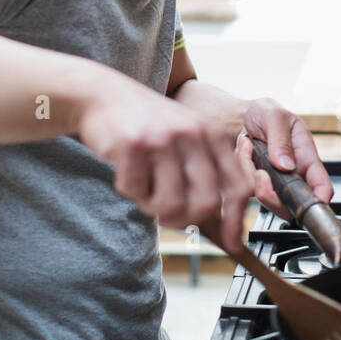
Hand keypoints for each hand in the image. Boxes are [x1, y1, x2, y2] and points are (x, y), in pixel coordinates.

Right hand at [74, 71, 254, 251]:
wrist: (102, 95)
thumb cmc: (146, 124)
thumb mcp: (185, 138)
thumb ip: (205, 174)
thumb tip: (224, 226)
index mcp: (211, 135)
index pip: (237, 186)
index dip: (236, 220)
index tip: (232, 243)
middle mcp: (192, 134)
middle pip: (205, 203)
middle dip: (185, 220)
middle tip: (166, 215)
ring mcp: (163, 138)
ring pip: (170, 204)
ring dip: (152, 207)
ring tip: (143, 190)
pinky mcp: (132, 144)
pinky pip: (135, 191)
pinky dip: (128, 189)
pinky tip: (126, 170)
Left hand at [238, 98, 333, 218]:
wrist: (244, 115)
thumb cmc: (266, 113)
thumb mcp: (275, 116)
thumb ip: (281, 139)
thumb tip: (286, 166)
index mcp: (307, 158)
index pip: (322, 187)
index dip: (319, 200)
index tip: (308, 203)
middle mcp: (294, 175)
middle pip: (291, 207)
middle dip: (273, 198)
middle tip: (260, 174)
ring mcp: (275, 183)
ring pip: (267, 200)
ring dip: (251, 174)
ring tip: (248, 146)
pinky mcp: (256, 185)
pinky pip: (247, 188)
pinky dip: (241, 168)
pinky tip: (243, 149)